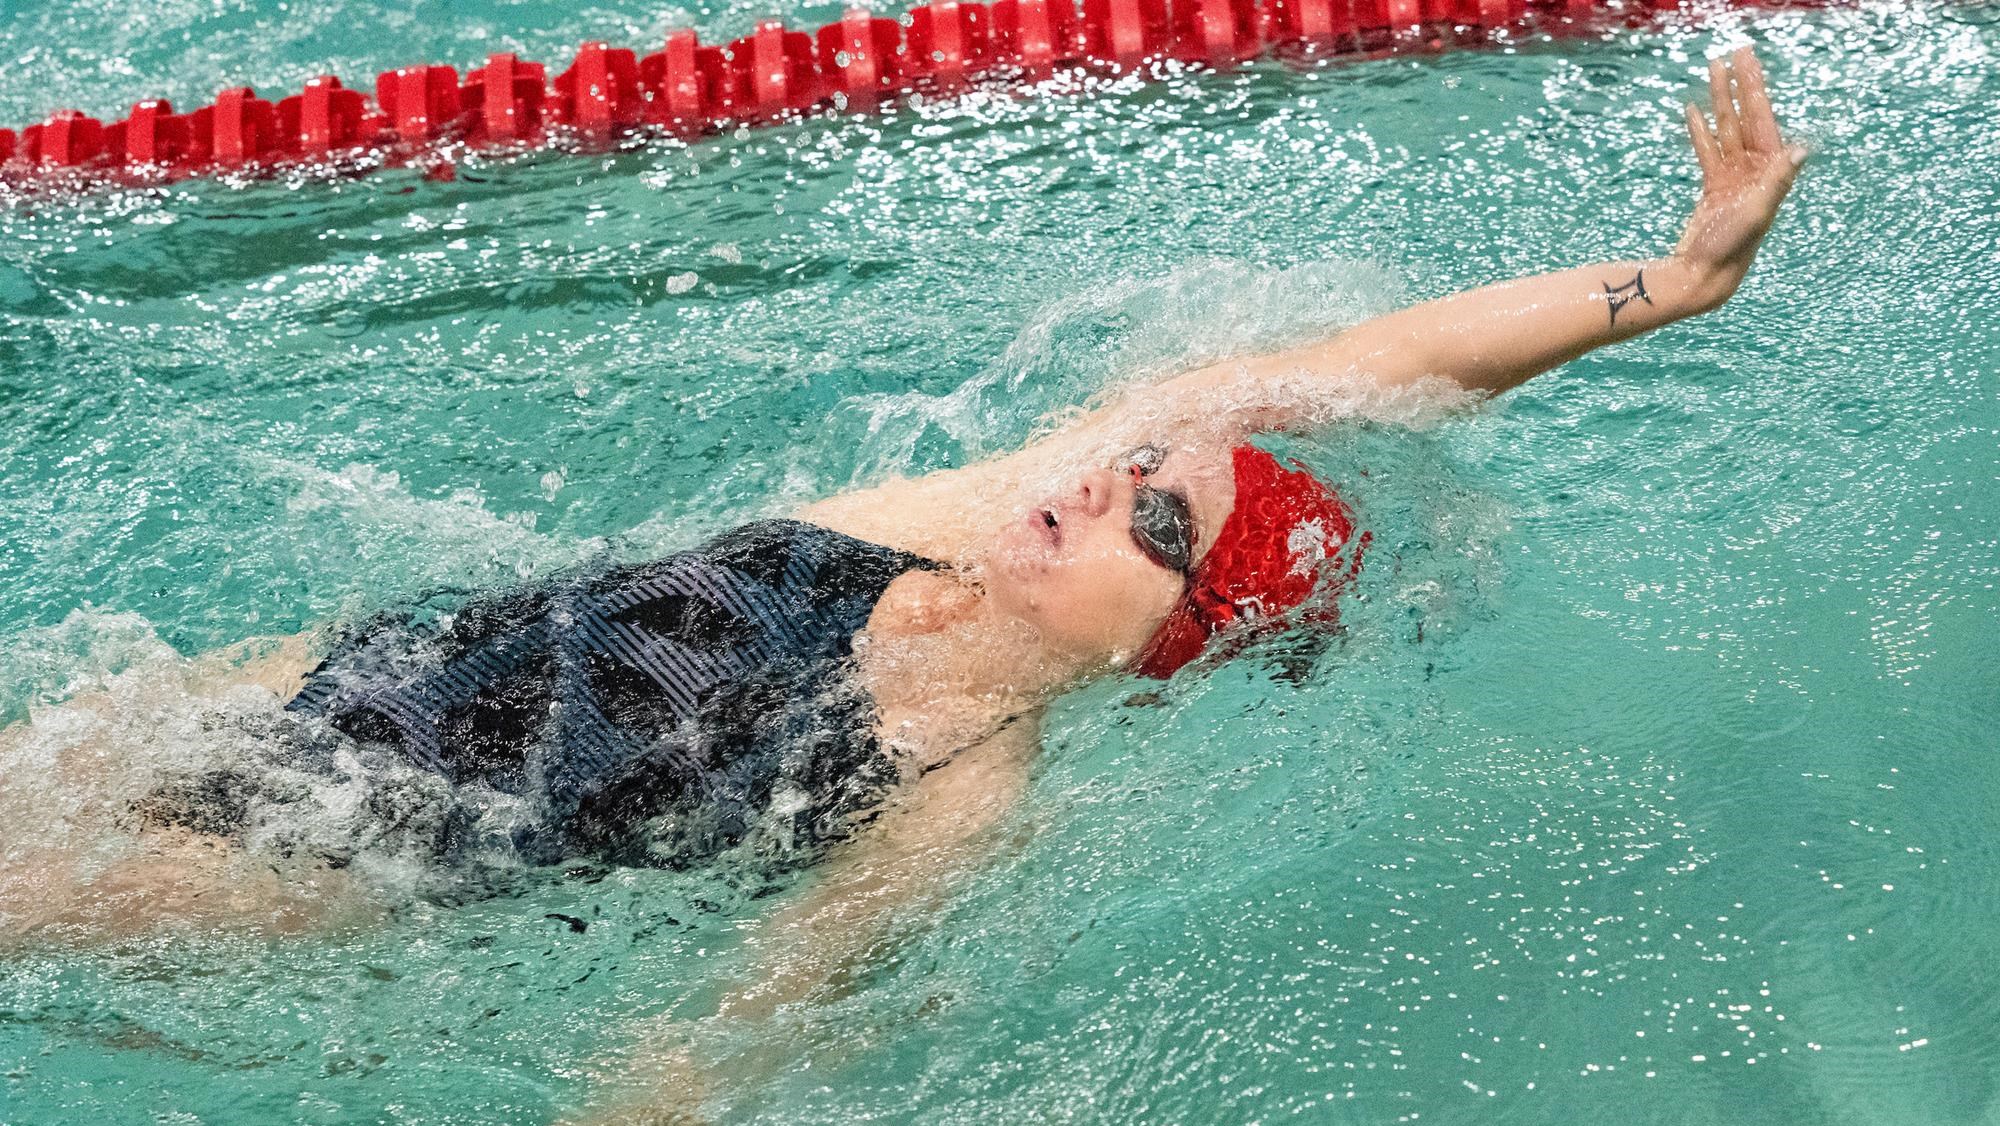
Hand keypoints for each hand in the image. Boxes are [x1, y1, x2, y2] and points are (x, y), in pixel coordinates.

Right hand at [1673, 47, 1807, 306]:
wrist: (1705, 274)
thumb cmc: (1734, 247)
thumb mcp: (1758, 212)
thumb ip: (1778, 179)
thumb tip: (1801, 147)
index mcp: (1768, 171)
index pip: (1763, 119)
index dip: (1755, 90)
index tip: (1748, 63)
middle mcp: (1754, 169)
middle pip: (1746, 117)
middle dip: (1739, 85)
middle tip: (1733, 52)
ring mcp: (1733, 176)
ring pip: (1726, 129)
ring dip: (1719, 101)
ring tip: (1711, 70)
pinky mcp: (1713, 186)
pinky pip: (1708, 150)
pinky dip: (1701, 131)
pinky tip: (1693, 110)